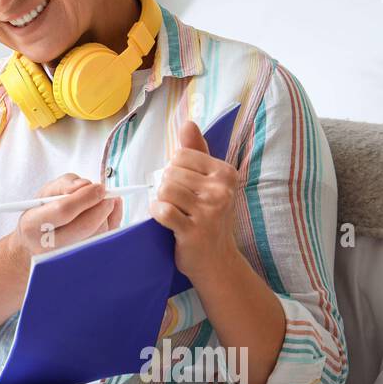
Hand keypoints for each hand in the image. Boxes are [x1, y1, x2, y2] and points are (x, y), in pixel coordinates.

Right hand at [11, 173, 122, 261]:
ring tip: (98, 204)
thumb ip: (65, 183)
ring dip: (105, 214)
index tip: (99, 188)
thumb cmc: (41, 216)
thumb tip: (86, 185)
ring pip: (98, 235)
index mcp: (32, 225)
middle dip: (101, 206)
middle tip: (106, 194)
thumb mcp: (45, 193)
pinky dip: (111, 224)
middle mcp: (47, 247)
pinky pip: (107, 243)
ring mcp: (65, 258)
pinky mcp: (82, 262)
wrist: (35, 245)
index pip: (63, 210)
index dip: (85, 197)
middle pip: (86, 226)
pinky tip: (107, 213)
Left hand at [149, 120, 241, 282]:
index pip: (181, 155)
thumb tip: (188, 123)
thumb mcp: (209, 182)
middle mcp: (221, 190)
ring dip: (161, 201)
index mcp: (225, 173)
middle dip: (166, 187)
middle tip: (179, 204)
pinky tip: (167, 221)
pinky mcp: (194, 230)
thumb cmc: (209, 218)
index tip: (186, 187)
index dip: (174, 170)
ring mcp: (209, 211)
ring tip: (174, 212)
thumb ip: (197, 151)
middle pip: (170, 173)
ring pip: (164, 190)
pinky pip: (162, 210)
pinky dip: (157, 214)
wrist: (217, 261)